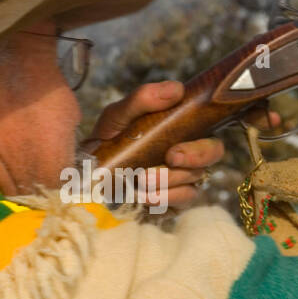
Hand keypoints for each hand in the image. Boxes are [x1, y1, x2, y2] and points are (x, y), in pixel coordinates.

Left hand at [82, 80, 223, 209]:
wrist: (85, 171)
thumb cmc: (108, 139)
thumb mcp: (118, 115)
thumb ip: (142, 99)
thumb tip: (177, 90)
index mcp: (183, 138)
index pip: (212, 145)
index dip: (203, 151)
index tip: (174, 153)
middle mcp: (186, 163)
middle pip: (207, 168)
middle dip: (186, 168)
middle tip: (160, 165)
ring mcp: (178, 187)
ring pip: (190, 190)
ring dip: (166, 187)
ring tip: (139, 183)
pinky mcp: (168, 207)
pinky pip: (175, 208)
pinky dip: (160, 203)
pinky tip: (141, 198)